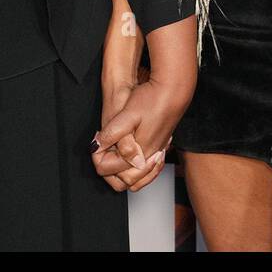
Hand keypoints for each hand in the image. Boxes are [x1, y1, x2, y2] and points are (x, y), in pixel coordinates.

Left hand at [91, 72, 190, 192]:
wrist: (174, 91)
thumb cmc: (152, 100)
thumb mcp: (127, 115)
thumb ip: (113, 134)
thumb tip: (98, 148)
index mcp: (138, 154)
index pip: (109, 170)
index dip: (97, 156)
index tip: (97, 140)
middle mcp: (148, 158)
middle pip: (124, 180)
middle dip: (109, 167)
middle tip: (104, 147)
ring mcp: (156, 153)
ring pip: (137, 177)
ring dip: (122, 169)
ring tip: (113, 150)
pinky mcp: (161, 146)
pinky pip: (147, 167)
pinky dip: (136, 165)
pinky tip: (130, 149)